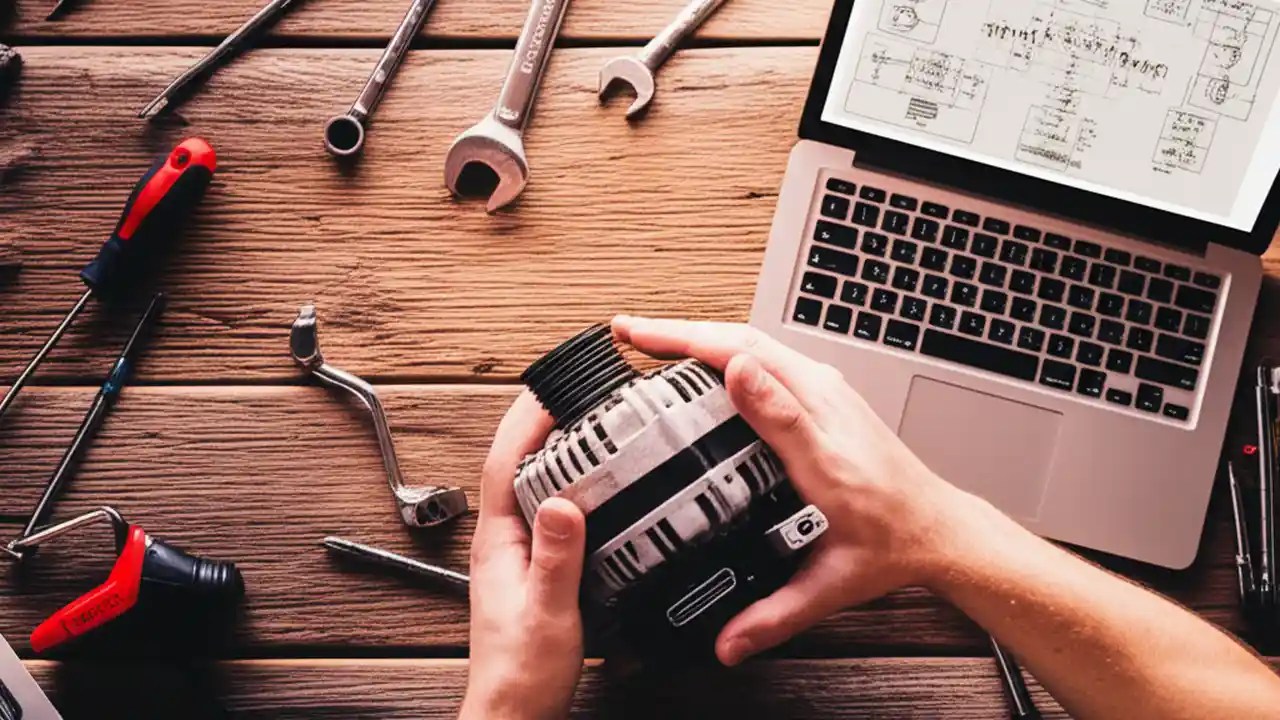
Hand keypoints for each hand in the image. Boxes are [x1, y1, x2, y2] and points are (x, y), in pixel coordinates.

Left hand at [460, 391, 586, 719]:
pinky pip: (548, 508)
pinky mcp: (535, 566)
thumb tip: (562, 501)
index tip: (553, 387)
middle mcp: (502, 541)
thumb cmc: (521, 674)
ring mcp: (517, 552)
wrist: (515, 714)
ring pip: (531, 483)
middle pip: (515, 462)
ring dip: (553, 446)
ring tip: (584, 417)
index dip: (526, 419)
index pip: (504, 462)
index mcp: (497, 543)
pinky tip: (593, 483)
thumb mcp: (548, 614)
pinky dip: (567, 482)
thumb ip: (556, 558)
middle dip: (539, 419)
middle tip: (573, 388)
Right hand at [612, 316, 978, 666]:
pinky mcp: (822, 389)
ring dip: (697, 334)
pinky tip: (696, 356)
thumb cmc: (889, 545)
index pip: (761, 382)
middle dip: (678, 333)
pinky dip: (720, 346)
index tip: (661, 349)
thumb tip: (727, 633)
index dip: (704, 360)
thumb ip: (776, 611)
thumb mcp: (829, 585)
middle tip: (625, 334)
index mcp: (823, 443)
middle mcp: (825, 401)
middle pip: (745, 344)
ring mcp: (825, 388)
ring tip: (646, 338)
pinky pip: (765, 353)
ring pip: (753, 342)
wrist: (936, 527)